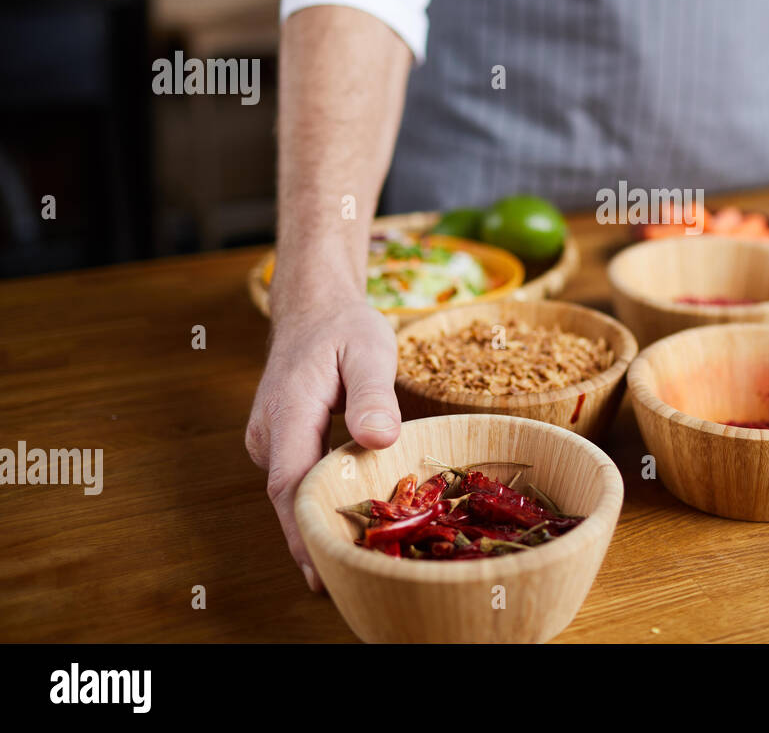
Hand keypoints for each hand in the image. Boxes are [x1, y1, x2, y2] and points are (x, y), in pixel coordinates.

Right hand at [245, 297, 401, 590]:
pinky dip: (321, 502)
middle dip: (314, 542)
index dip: (303, 532)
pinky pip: (298, 480)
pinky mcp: (279, 444)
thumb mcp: (370, 348)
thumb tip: (378, 438)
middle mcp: (269, 433)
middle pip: (289, 499)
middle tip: (350, 582)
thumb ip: (373, 394)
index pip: (290, 484)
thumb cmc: (345, 326)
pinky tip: (351, 523)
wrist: (313, 308)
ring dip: (319, 523)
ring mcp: (269, 440)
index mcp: (288, 410)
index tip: (319, 573)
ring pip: (294, 492)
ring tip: (357, 562)